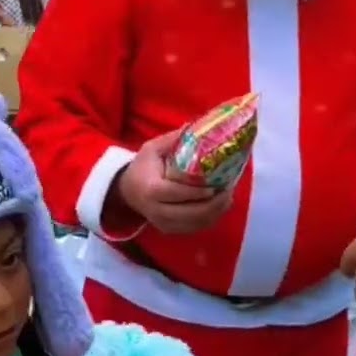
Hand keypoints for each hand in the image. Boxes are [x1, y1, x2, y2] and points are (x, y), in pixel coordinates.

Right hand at [114, 131, 234, 234]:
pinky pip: (193, 229)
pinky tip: (219, 208)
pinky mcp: (169, 230)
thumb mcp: (152, 149)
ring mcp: (162, 223)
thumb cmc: (143, 167)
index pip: (177, 193)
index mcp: (151, 189)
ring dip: (215, 213)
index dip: (197, 192)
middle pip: (189, 213)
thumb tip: (196, 126)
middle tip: (228, 191)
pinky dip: (209, 220)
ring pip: (194, 224)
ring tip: (228, 198)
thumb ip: (173, 140)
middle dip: (213, 205)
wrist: (127, 191)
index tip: (215, 187)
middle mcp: (155, 210)